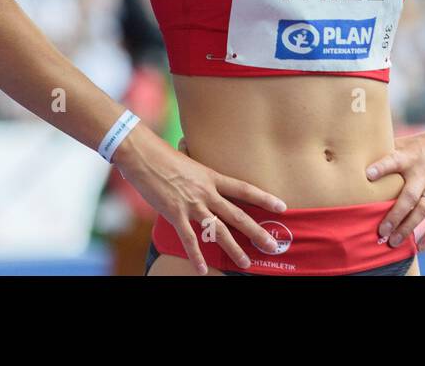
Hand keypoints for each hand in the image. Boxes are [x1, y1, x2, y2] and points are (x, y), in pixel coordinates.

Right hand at [114, 132, 286, 273]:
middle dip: (257, 232)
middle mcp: (206, 192)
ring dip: (233, 249)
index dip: (264, 198)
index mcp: (212, 177)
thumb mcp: (189, 159)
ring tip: (245, 263)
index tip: (282, 207)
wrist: (143, 155)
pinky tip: (203, 269)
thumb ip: (198, 169)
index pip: (244, 189)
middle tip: (272, 246)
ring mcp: (191, 205)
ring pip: (218, 231)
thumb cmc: (163, 155)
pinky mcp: (174, 214)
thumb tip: (199, 163)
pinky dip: (196, 256)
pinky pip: (189, 239)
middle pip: (237, 215)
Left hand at [365, 125, 424, 253]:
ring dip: (408, 228)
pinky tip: (420, 247)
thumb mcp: (409, 142)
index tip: (368, 174)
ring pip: (422, 210)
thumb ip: (389, 150)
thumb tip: (361, 155)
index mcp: (411, 157)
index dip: (382, 167)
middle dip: (394, 215)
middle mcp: (424, 173)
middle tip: (381, 231)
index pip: (394, 160)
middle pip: (408, 196)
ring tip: (394, 242)